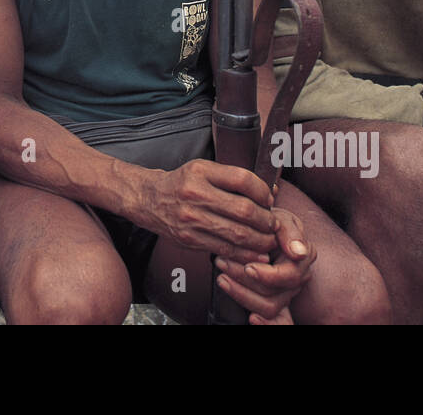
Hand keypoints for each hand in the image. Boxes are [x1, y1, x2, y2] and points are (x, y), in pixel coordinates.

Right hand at [132, 159, 278, 260]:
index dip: (262, 190)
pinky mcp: (190, 239)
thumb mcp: (202, 169)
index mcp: (200, 172)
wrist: (149, 200)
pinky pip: (224, 249)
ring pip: (237, 233)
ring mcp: (191, 219)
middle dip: (266, 220)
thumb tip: (268, 192)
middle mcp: (195, 194)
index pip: (242, 179)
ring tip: (268, 239)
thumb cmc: (181, 184)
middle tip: (273, 223)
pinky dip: (244, 253)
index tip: (269, 198)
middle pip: (243, 210)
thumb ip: (232, 178)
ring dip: (260, 239)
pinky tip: (254, 252)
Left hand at [214, 206, 314, 321]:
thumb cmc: (268, 221)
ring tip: (223, 278)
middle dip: (245, 282)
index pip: (289, 276)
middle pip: (274, 294)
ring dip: (242, 295)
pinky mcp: (273, 301)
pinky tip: (252, 318)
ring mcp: (286, 292)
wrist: (257, 224)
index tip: (247, 267)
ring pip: (268, 308)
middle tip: (223, 265)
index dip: (267, 275)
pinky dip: (265, 324)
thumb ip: (289, 231)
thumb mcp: (279, 218)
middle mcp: (297, 278)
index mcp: (302, 258)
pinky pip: (276, 322)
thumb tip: (298, 252)